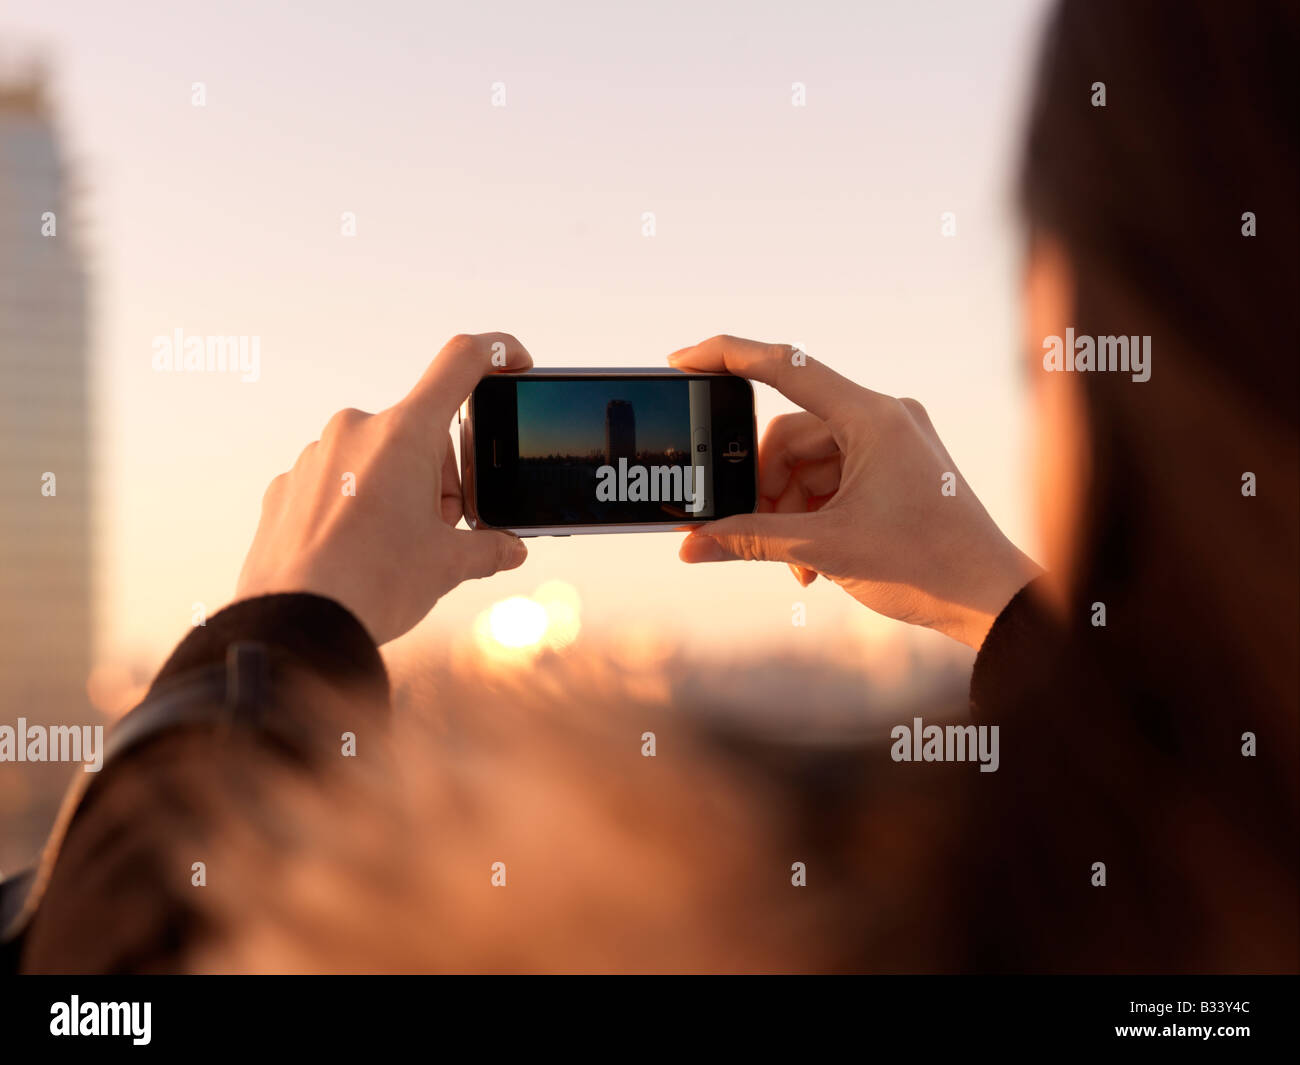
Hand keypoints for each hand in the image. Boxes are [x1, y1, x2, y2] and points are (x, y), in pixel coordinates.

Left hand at [236, 333, 531, 643]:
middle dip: (442, 476)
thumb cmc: (374, 586)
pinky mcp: (287, 487)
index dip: (499, 352)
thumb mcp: (447, 566)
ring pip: (376, 458)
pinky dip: (357, 506)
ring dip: (398, 491)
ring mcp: (314, 456)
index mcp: (404, 434)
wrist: (295, 625)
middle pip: (421, 432)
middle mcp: (355, 430)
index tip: (516, 361)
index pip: (462, 363)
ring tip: (397, 549)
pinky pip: (336, 482)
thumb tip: (508, 549)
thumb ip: (487, 548)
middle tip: (443, 529)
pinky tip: (358, 552)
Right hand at [669, 336, 1040, 649]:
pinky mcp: (896, 467)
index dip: (727, 357)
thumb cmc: (926, 566)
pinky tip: (814, 559)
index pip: (784, 367)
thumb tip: (691, 545)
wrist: (991, 600)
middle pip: (791, 436)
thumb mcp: (825, 549)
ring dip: (790, 511)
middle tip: (751, 532)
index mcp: (872, 417)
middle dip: (766, 488)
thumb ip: (749, 540)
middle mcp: (884, 417)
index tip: (682, 361)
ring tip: (797, 561)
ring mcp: (893, 442)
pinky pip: (834, 478)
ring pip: (809, 463)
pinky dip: (815, 514)